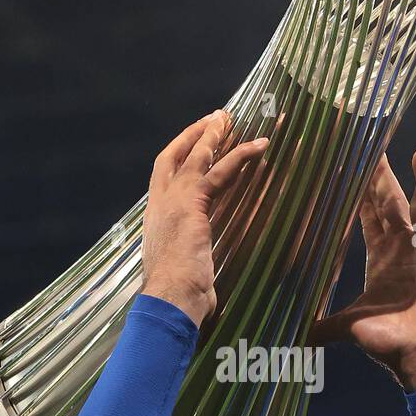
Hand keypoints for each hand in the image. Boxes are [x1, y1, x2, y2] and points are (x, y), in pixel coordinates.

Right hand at [141, 110, 268, 328]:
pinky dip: (241, 155)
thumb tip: (204, 287)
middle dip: (193, 135)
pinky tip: (259, 146)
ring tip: (231, 118)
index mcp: (156, 220)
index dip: (178, 159)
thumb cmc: (175, 297)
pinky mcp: (192, 202)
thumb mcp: (181, 274)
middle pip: (174, 157)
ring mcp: (173, 200)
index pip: (163, 179)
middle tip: (214, 119)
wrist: (169, 297)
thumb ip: (192, 267)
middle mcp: (159, 205)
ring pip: (196, 157)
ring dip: (214, 134)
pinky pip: (220, 171)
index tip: (194, 145)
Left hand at [311, 150, 415, 390]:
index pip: (360, 217)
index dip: (348, 193)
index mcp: (378, 260)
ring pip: (399, 199)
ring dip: (388, 173)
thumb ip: (324, 327)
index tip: (336, 169)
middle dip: (367, 174)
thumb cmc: (391, 343)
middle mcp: (397, 248)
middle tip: (355, 144)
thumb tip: (294, 335)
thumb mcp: (349, 329)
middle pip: (379, 201)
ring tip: (378, 143)